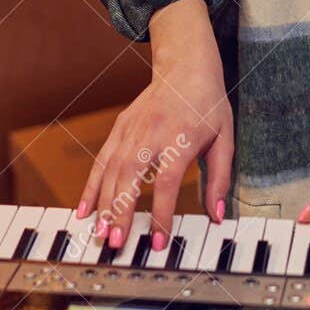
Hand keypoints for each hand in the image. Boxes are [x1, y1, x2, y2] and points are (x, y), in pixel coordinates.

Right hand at [75, 0, 231, 249]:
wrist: (186, 65)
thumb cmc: (208, 104)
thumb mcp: (225, 139)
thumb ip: (221, 178)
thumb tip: (217, 216)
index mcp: (180, 137)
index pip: (166, 181)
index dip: (160, 213)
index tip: (157, 241)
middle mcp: (151, 133)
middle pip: (129, 176)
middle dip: (119, 212)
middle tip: (114, 243)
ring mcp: (131, 129)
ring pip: (111, 170)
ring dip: (103, 204)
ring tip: (99, 234)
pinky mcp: (120, 127)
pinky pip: (102, 159)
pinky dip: (91, 185)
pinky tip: (85, 209)